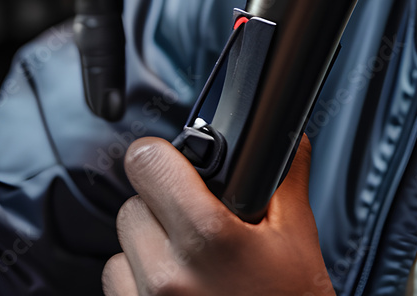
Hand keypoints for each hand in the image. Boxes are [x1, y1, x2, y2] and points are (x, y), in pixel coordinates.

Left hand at [102, 134, 334, 295]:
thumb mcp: (298, 234)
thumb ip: (284, 173)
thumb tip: (284, 135)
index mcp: (207, 237)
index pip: (146, 164)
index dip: (159, 155)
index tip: (168, 159)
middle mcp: (166, 276)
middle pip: (132, 206)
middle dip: (161, 207)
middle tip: (195, 221)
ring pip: (120, 249)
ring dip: (147, 248)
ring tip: (188, 261)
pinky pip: (118, 288)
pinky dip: (138, 283)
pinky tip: (177, 289)